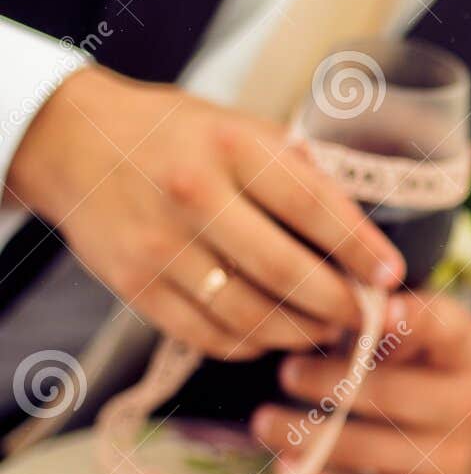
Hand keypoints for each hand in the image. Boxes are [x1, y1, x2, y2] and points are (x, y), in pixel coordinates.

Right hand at [4, 67, 403, 358]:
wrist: (75, 142)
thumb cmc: (180, 136)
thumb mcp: (245, 129)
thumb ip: (301, 173)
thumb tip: (364, 232)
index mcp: (233, 149)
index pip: (313, 207)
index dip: (359, 248)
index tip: (391, 276)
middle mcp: (195, 197)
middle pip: (286, 272)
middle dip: (341, 305)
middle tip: (372, 318)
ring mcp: (160, 246)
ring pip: (249, 314)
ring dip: (301, 332)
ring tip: (330, 329)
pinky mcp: (135, 286)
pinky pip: (208, 334)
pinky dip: (252, 344)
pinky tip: (276, 335)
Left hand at [250, 292, 470, 473]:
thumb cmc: (429, 375)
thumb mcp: (426, 340)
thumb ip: (387, 322)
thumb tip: (330, 314)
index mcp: (462, 353)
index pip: (443, 330)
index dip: (413, 321)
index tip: (379, 311)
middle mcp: (465, 405)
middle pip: (394, 395)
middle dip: (332, 382)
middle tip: (286, 372)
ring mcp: (447, 458)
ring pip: (372, 450)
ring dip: (311, 437)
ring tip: (264, 423)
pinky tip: (287, 469)